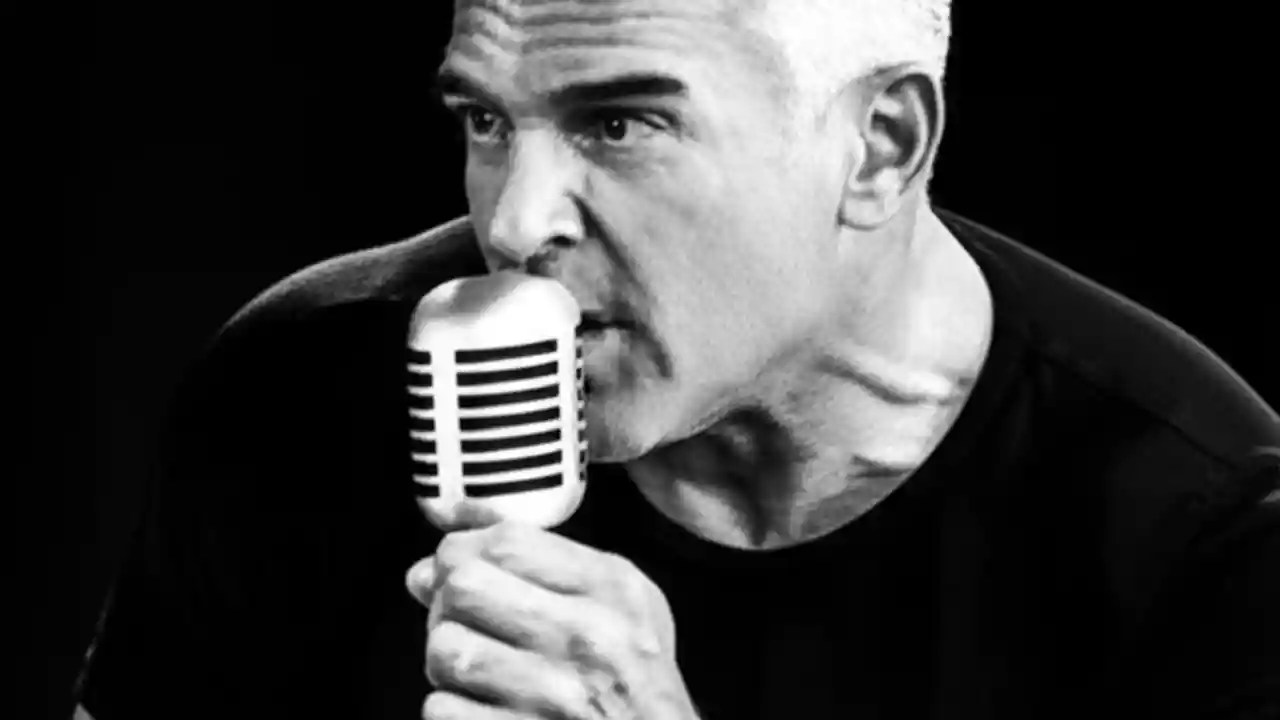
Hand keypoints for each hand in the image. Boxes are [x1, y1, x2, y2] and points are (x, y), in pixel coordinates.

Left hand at [405, 504, 699, 718]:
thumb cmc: (635, 676)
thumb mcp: (621, 597)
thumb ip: (546, 552)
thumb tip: (450, 525)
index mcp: (610, 590)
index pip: (507, 542)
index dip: (461, 547)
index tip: (453, 562)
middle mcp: (586, 638)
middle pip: (464, 587)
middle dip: (448, 601)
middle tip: (461, 616)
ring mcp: (554, 696)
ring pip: (446, 649)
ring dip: (447, 658)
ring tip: (475, 663)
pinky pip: (441, 708)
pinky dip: (450, 705)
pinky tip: (481, 703)